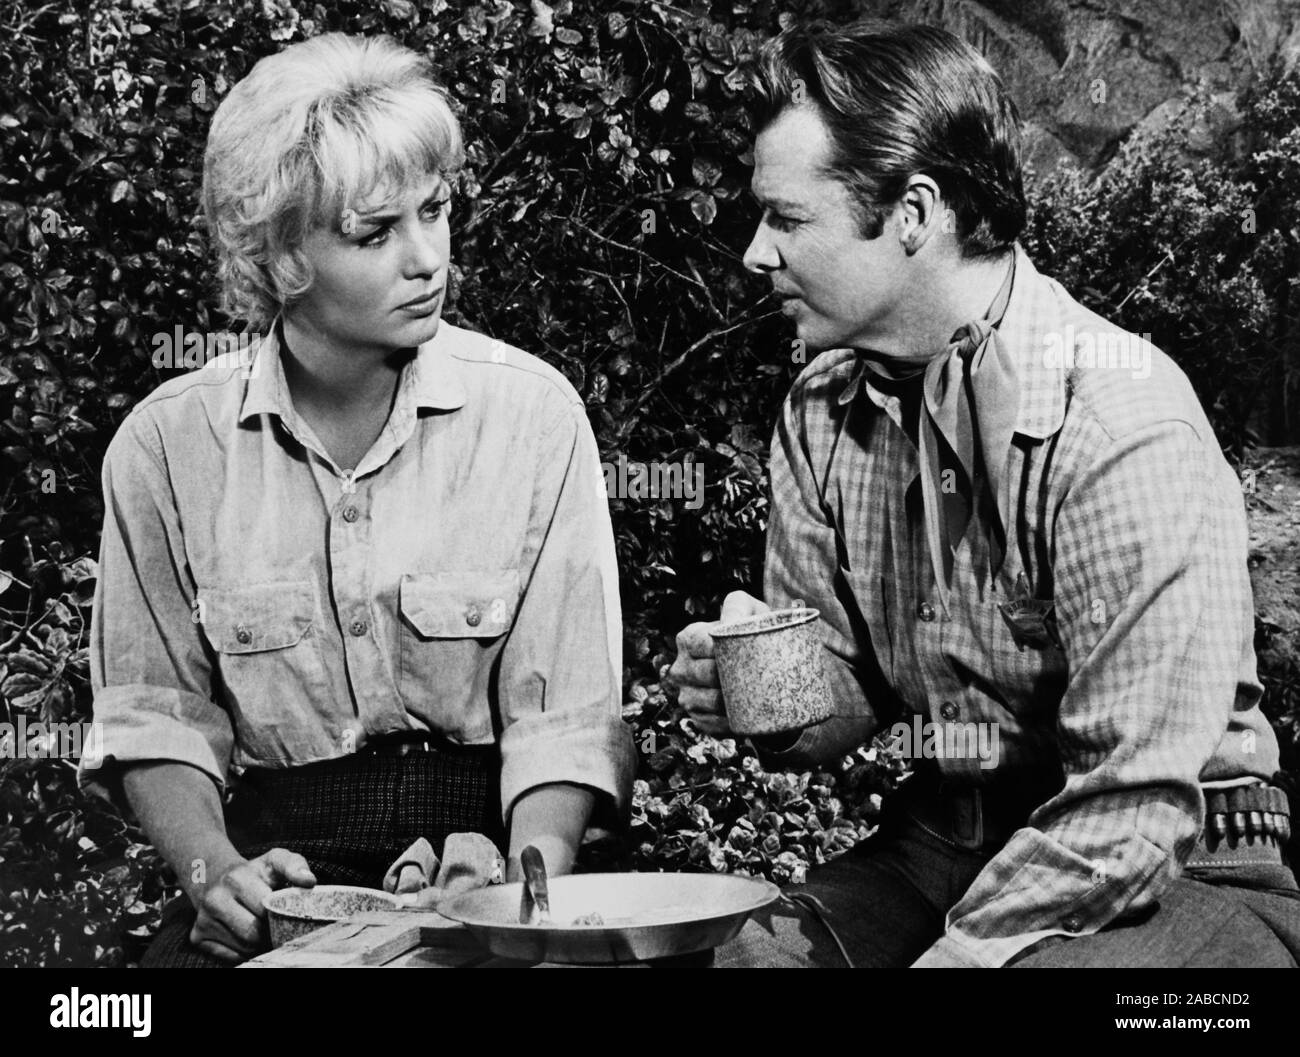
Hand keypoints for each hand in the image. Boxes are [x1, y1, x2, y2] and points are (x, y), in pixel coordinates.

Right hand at [188, 847, 315, 962]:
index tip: (282, 908)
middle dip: (269, 930)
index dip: (279, 912)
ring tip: (261, 927)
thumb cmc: (253, 872)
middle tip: (274, 921)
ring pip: (243, 946)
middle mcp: (215, 898)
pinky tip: (245, 934)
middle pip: (253, 932)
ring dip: (258, 942)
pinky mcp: (197, 936)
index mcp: (237, 878)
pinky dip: (243, 951)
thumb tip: (309, 881)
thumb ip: (295, 865)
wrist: (212, 875)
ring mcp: (203, 919)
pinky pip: (230, 956)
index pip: (265, 909)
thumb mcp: (275, 860)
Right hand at [667, 590, 770, 735]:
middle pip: (706, 675)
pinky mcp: (698, 720)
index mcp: (687, 638)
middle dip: (732, 675)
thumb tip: (729, 622)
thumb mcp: (750, 612)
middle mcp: (679, 668)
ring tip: (754, 693)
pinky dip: (731, 721)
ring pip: (708, 702)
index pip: (704, 644)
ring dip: (732, 700)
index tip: (750, 650)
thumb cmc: (754, 633)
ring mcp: (686, 696)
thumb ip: (738, 607)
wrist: (762, 669)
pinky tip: (747, 712)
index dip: (727, 648)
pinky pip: (713, 724)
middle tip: (758, 673)